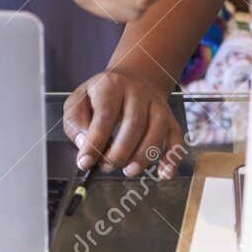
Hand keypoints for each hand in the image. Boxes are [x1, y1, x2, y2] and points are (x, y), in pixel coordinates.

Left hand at [63, 68, 184, 178]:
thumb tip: (85, 146)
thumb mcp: (79, 100)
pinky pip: (176, 137)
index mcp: (112, 86)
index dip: (95, 141)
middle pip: (135, 123)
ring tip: (129, 170)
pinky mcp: (169, 117)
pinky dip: (172, 157)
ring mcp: (157, 104)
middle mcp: (138, 92)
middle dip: (120, 152)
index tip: (85, 162)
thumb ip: (75, 122)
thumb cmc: (102, 95)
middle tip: (106, 166)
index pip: (105, 114)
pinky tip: (164, 173)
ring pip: (157, 130)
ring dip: (144, 156)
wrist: (132, 78)